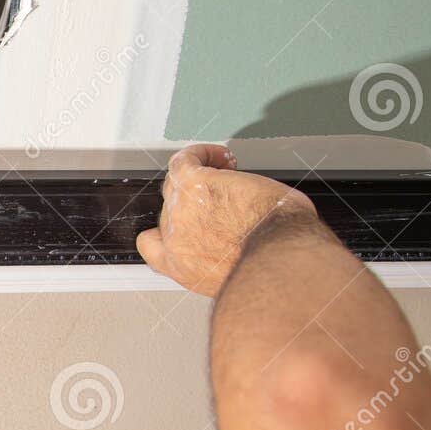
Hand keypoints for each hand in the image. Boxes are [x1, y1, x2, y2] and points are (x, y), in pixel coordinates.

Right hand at [136, 143, 317, 295]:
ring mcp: (180, 211)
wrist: (277, 260)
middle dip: (195, 202)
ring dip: (202, 176)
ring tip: (229, 173)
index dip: (166, 231)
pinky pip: (185, 161)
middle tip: (223, 196)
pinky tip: (221, 156)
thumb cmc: (271, 269)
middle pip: (171, 210)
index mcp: (183, 267)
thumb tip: (240, 246)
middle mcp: (175, 240)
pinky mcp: (193, 185)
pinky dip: (200, 154)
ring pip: (179, 184)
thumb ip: (222, 261)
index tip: (183, 224)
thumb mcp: (237, 275)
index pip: (153, 245)